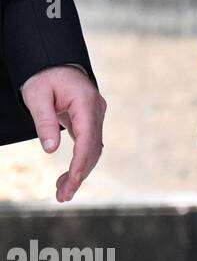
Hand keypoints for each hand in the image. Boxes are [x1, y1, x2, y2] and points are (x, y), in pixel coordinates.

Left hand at [20, 65, 106, 202]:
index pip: (87, 139)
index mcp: (86, 102)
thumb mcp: (36, 96)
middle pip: (93, 148)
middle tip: (63, 197)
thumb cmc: (43, 77)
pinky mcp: (90, 119)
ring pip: (93, 149)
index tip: (71, 183)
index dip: (80, 164)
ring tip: (62, 193)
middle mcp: (96, 109)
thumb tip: (51, 149)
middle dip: (80, 174)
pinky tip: (68, 177)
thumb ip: (44, 121)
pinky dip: (80, 161)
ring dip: (80, 171)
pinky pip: (89, 144)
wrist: (53, 62)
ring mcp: (95, 114)